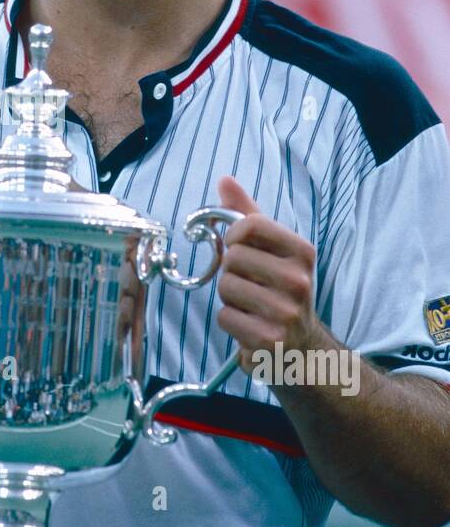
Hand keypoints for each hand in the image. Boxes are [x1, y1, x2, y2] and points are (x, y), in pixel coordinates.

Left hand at [214, 175, 318, 376]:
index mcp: (302, 251)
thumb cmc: (280, 289)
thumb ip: (247, 213)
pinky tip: (250, 326)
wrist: (302, 346)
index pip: (250, 224)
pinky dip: (231, 322)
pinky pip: (225, 317)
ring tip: (251, 305)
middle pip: (233, 257)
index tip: (238, 246)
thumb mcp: (272, 249)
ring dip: (229, 298)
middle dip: (231, 271)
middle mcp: (299, 281)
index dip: (233, 234)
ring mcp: (286, 313)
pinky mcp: (269, 340)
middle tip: (249, 284)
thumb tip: (225, 180)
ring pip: (225, 287)